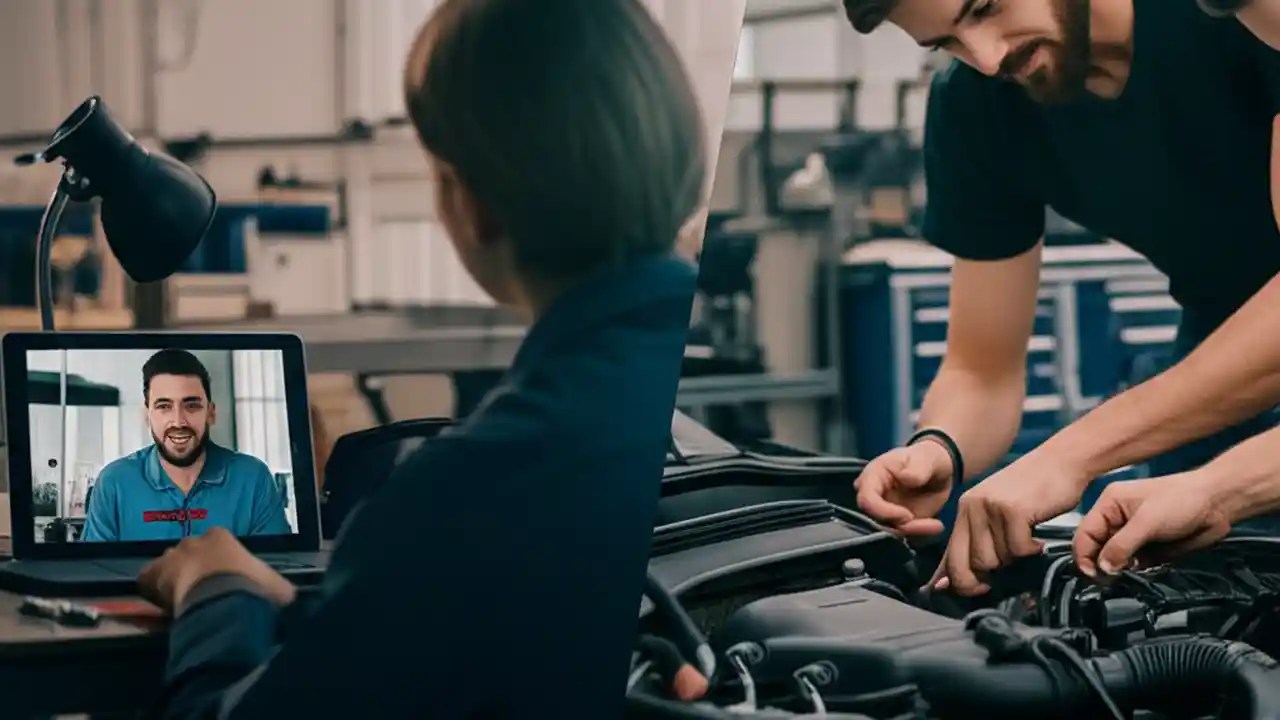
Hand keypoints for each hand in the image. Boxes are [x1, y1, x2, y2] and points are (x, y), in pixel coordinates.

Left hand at [138, 526, 295, 613]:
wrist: (223, 603)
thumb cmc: (252, 590)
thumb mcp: (276, 586)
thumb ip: (277, 585)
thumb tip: (287, 595)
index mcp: (221, 536)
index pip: (216, 542)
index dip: (219, 561)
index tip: (224, 578)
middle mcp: (193, 541)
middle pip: (189, 552)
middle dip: (194, 567)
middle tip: (203, 590)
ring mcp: (170, 557)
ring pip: (168, 565)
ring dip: (174, 578)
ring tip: (184, 600)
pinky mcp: (152, 575)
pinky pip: (147, 579)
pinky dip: (152, 589)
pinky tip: (162, 603)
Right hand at [854, 441, 954, 537]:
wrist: (938, 470)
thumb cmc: (926, 459)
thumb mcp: (925, 459)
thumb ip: (916, 468)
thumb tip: (905, 477)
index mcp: (873, 477)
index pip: (866, 500)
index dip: (884, 512)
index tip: (908, 515)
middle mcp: (873, 497)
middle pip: (876, 521)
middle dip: (902, 526)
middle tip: (930, 524)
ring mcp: (884, 512)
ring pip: (890, 531)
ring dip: (914, 532)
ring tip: (937, 525)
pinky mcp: (897, 523)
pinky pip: (903, 535)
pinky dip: (920, 535)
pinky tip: (936, 526)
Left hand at [931, 453, 1087, 595]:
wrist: (1062, 461)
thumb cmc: (1033, 492)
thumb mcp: (997, 513)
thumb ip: (976, 543)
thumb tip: (946, 584)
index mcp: (964, 510)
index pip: (950, 557)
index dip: (959, 582)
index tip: (976, 590)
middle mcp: (971, 507)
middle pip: (971, 564)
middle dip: (989, 576)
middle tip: (1009, 567)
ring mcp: (991, 507)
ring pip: (995, 560)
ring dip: (1014, 559)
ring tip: (1024, 542)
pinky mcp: (1013, 509)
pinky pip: (1019, 550)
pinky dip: (1032, 551)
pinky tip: (1037, 541)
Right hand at [1073, 474, 1230, 577]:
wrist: (1217, 504)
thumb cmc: (1182, 500)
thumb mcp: (1147, 521)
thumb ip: (1122, 545)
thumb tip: (1103, 568)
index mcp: (1109, 505)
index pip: (1085, 533)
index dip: (1085, 555)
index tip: (1093, 575)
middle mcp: (1117, 520)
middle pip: (1096, 549)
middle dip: (1101, 565)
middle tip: (1110, 581)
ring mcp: (1132, 535)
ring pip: (1114, 560)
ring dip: (1119, 571)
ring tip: (1127, 576)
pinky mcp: (1147, 548)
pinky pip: (1132, 565)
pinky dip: (1134, 572)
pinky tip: (1141, 572)